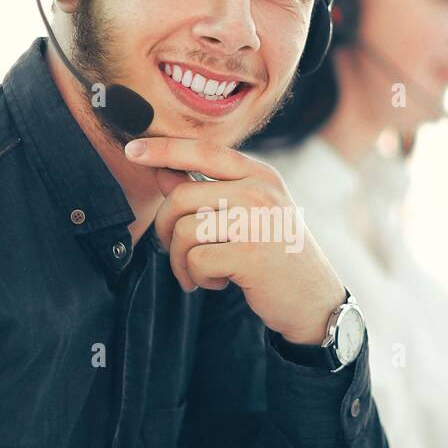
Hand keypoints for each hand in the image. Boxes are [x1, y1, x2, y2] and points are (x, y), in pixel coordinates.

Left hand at [124, 136, 346, 344]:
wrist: (315, 299)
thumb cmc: (276, 254)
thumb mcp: (249, 213)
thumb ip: (208, 190)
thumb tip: (162, 170)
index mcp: (259, 174)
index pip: (202, 150)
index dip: (163, 148)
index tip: (132, 150)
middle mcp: (259, 191)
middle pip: (180, 197)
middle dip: (165, 229)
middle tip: (174, 251)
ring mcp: (256, 221)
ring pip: (184, 231)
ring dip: (181, 261)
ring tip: (200, 273)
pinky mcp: (250, 254)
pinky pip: (196, 261)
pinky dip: (198, 278)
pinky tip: (219, 283)